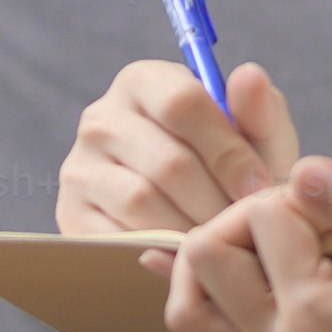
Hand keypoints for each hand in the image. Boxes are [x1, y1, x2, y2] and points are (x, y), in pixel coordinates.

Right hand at [55, 60, 301, 234]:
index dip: (228, 150)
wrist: (187, 215)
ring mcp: (79, 167)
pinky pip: (118, 237)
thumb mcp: (256, 139)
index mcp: (143, 81)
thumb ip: (260, 110)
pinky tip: (184, 256)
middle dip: (215, 200)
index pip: (182, 103)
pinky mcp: (71, 214)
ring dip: (190, 228)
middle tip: (240, 225)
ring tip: (218, 239)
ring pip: (142, 202)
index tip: (258, 187)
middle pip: (167, 161)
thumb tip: (249, 76)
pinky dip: (159, 251)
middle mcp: (101, 118)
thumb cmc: (228, 169)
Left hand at [155, 157, 331, 331]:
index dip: (291, 192)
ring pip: (192, 313)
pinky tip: (259, 272)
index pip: (257, 218)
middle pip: (202, 264)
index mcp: (318, 323)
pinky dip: (227, 301)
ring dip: (217, 266)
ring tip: (267, 243)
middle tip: (294, 218)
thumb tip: (300, 170)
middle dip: (239, 222)